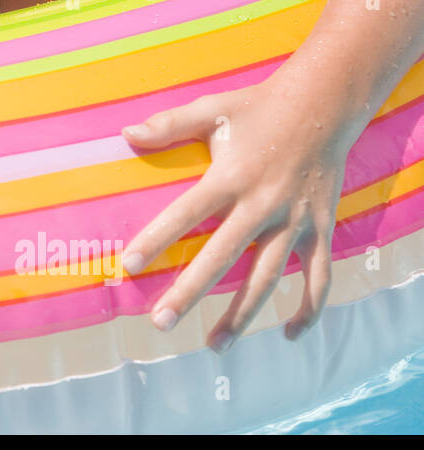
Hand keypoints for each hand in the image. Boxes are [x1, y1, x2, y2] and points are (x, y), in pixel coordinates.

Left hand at [118, 78, 348, 352]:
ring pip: (268, 277)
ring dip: (242, 314)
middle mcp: (262, 204)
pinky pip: (319, 277)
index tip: (128, 266)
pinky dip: (309, 308)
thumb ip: (168, 125)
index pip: (185, 213)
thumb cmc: (257, 108)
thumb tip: (125, 133)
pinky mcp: (321, 229)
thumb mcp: (211, 110)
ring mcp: (295, 220)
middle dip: (190, 292)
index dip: (156, 239)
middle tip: (161, 323)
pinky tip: (287, 334)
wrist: (324, 104)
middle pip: (222, 257)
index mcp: (231, 176)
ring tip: (214, 344)